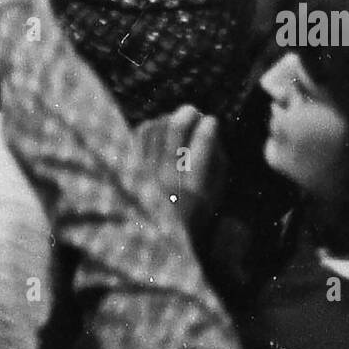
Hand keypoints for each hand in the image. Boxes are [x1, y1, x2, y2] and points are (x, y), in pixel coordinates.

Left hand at [134, 112, 225, 232]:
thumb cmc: (192, 212)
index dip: (209, 126)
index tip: (212, 122)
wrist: (153, 236)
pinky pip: (141, 132)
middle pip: (176, 127)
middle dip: (189, 113)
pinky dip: (153, 125)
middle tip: (194, 112)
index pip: (202, 143)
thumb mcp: (215, 194)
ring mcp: (146, 170)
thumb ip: (218, 161)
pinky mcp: (130, 166)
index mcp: (194, 186)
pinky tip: (161, 132)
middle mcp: (167, 177)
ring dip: (170, 118)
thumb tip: (211, 126)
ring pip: (157, 125)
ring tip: (179, 124)